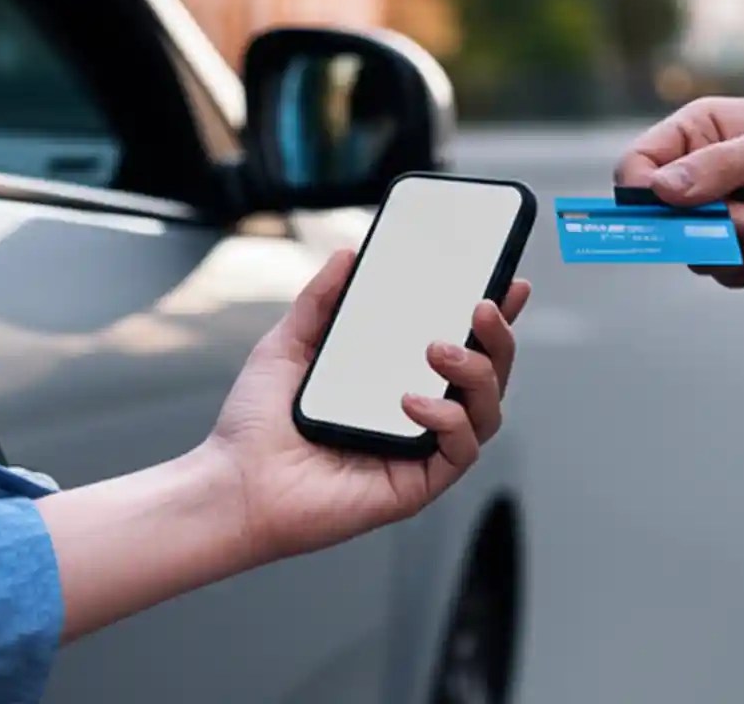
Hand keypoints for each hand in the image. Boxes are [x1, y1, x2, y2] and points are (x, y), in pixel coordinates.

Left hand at [208, 249, 531, 561]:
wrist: (235, 481)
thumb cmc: (257, 425)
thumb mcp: (287, 345)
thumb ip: (320, 302)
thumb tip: (348, 257)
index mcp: (398, 382)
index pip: (462, 347)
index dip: (494, 318)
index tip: (508, 282)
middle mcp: (419, 417)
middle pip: (489, 377)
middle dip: (499, 339)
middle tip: (482, 308)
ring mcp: (421, 451)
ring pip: (487, 412)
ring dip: (477, 374)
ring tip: (439, 350)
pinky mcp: (416, 485)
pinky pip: (460, 452)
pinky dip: (448, 421)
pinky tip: (413, 401)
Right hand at [615, 89, 743, 287]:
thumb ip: (720, 167)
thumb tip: (660, 191)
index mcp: (695, 136)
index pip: (635, 171)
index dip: (643, 196)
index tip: (678, 208)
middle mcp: (697, 181)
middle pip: (667, 226)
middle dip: (731, 225)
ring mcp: (717, 221)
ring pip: (702, 257)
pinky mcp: (742, 254)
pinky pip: (734, 275)